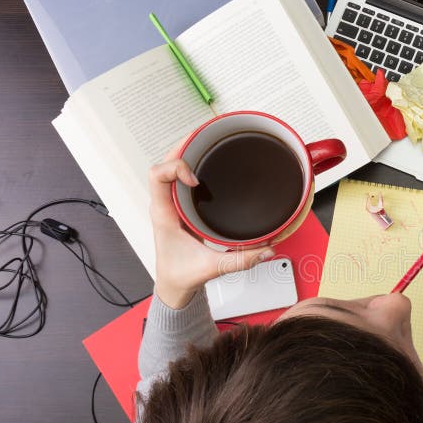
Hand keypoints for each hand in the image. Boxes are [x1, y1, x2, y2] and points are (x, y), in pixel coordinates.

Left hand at [149, 151, 273, 308]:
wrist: (172, 286)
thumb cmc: (182, 275)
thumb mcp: (212, 268)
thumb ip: (240, 260)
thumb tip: (266, 249)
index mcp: (164, 215)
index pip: (157, 177)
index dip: (175, 168)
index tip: (195, 179)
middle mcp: (164, 205)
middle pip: (163, 163)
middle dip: (182, 147)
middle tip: (204, 136)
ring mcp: (170, 205)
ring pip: (170, 168)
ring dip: (186, 153)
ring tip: (205, 140)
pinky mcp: (179, 207)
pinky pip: (178, 179)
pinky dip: (191, 166)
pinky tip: (206, 161)